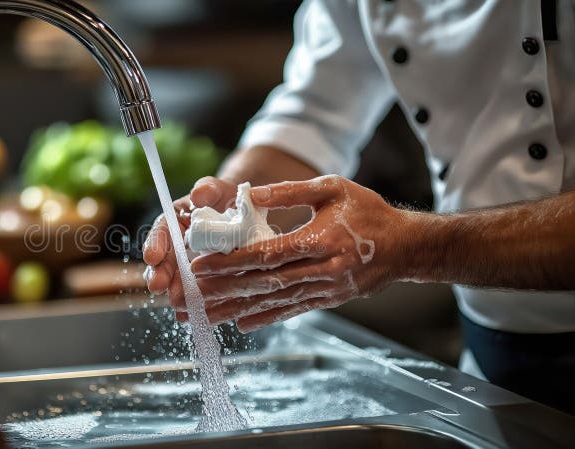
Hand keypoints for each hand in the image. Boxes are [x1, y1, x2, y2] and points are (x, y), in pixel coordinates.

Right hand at [143, 176, 237, 320]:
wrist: (248, 216)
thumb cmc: (230, 199)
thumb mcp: (222, 190)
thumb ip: (208, 189)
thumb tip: (199, 193)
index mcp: (176, 221)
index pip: (161, 231)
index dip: (154, 244)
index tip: (152, 257)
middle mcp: (179, 246)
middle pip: (165, 262)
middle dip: (160, 275)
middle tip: (159, 287)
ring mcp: (191, 267)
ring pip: (180, 282)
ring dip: (178, 295)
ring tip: (179, 306)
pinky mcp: (208, 282)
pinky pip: (202, 295)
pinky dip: (202, 306)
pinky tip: (201, 317)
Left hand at [191, 175, 410, 332]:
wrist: (406, 247)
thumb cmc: (368, 212)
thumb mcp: (332, 188)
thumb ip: (289, 191)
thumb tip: (249, 195)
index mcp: (321, 240)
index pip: (267, 254)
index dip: (231, 262)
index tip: (201, 265)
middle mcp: (322, 270)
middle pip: (265, 283)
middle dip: (224, 290)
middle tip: (192, 296)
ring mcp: (325, 289)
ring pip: (274, 301)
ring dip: (237, 309)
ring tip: (206, 315)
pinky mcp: (328, 300)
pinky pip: (292, 310)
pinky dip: (266, 317)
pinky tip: (241, 323)